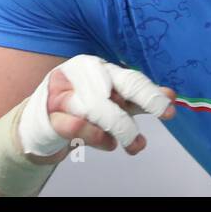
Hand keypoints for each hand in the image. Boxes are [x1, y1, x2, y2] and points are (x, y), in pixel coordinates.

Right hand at [15, 55, 175, 161]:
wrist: (39, 124)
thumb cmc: (81, 109)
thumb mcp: (111, 102)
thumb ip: (137, 99)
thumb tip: (171, 96)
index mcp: (97, 67)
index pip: (129, 78)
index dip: (151, 92)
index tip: (170, 104)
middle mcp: (80, 74)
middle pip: (118, 88)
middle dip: (145, 102)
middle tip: (166, 115)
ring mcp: (62, 94)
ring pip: (101, 109)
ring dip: (123, 128)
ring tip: (135, 144)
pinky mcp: (50, 115)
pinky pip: (79, 127)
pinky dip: (98, 138)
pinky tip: (109, 143)